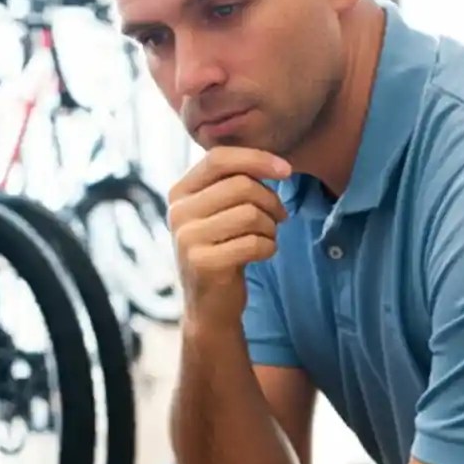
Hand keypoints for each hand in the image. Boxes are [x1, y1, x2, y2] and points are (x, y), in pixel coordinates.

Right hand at [168, 146, 291, 327]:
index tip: (286, 170)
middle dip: (271, 200)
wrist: (208, 304)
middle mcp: (178, 212)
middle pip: (241, 185)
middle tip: (279, 216)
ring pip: (251, 214)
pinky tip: (262, 254)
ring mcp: (187, 238)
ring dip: (271, 227)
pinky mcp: (203, 263)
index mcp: (180, 192)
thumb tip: (277, 164)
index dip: (256, 158)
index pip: (218, 158)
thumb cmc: (222, 249)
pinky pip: (254, 243)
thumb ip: (233, 183)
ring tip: (267, 237)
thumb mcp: (218, 211)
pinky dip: (269, 247)